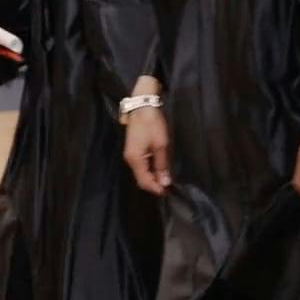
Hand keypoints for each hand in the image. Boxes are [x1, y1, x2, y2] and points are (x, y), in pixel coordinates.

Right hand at [121, 76, 169, 194]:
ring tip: (166, 179)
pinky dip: (149, 170)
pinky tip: (159, 169)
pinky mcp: (132, 150)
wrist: (141, 107)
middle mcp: (130, 160)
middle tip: (170, 187)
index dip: (157, 189)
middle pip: (141, 179)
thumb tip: (165, 183)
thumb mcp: (161, 145)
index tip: (170, 192)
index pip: (145, 182)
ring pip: (141, 173)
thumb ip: (162, 165)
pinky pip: (141, 166)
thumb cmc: (152, 125)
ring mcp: (130, 155)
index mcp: (135, 160)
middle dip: (154, 185)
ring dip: (152, 178)